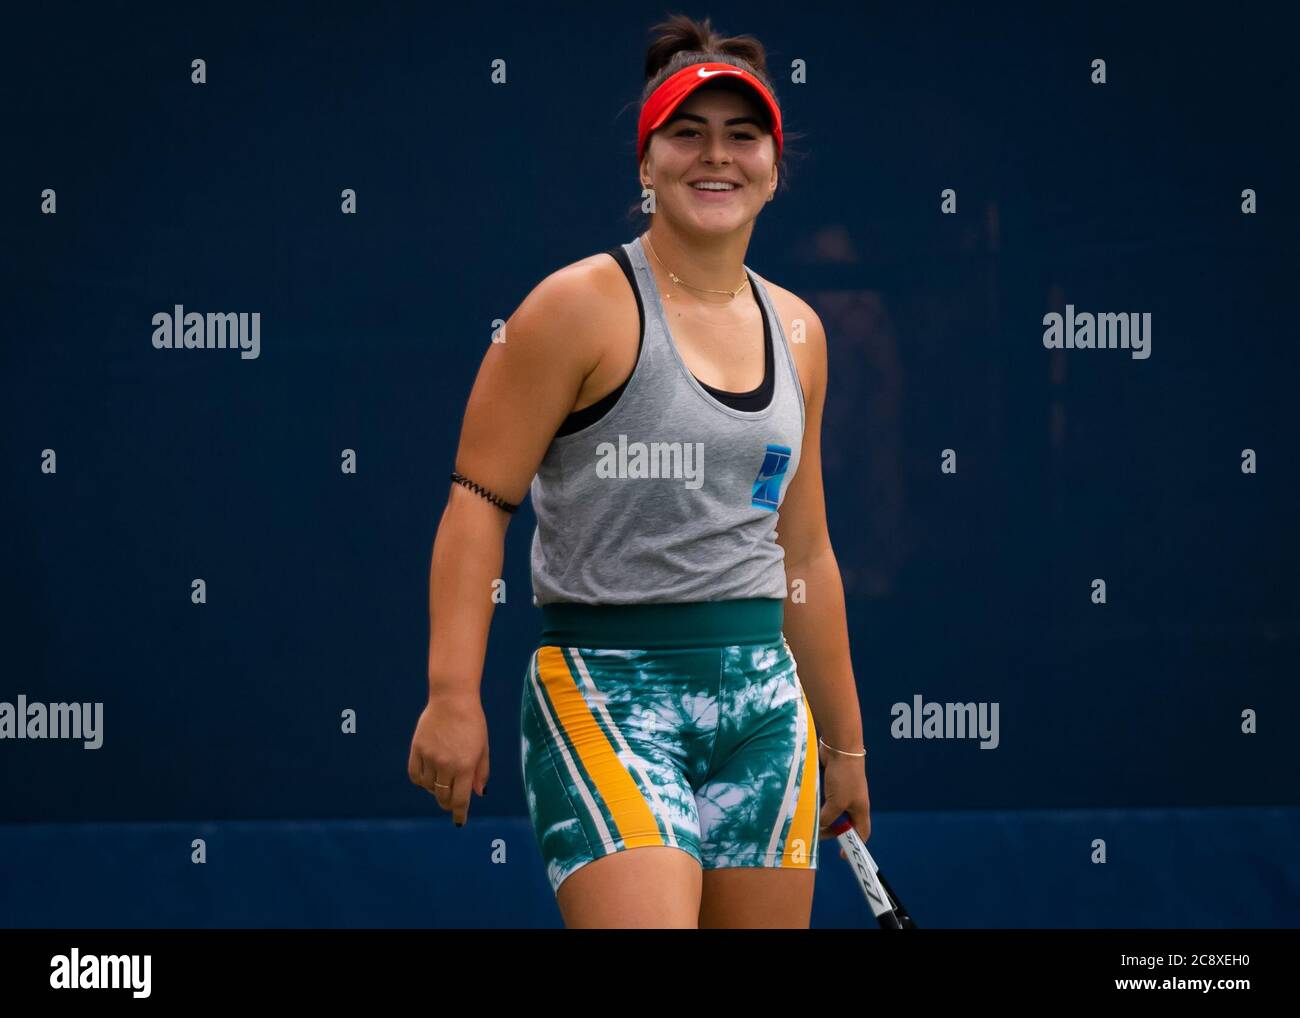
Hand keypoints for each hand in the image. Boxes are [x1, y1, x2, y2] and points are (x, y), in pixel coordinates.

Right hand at [407, 690, 488, 825]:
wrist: (453, 698)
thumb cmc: (473, 722)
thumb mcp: (483, 747)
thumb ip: (481, 772)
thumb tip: (478, 794)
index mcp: (465, 766)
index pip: (459, 800)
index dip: (459, 814)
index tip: (459, 822)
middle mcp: (446, 764)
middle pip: (442, 797)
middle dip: (447, 803)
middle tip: (451, 802)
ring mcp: (429, 757)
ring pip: (429, 787)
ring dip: (436, 791)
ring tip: (442, 783)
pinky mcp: (417, 749)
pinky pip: (415, 775)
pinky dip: (421, 781)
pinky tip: (428, 779)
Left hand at [818, 750, 869, 858]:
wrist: (840, 748)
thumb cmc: (844, 776)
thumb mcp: (836, 803)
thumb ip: (827, 817)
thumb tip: (818, 826)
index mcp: (860, 810)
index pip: (861, 833)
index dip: (854, 845)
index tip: (843, 855)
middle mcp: (853, 802)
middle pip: (844, 823)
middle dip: (832, 831)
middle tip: (818, 836)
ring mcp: (843, 792)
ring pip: (832, 811)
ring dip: (822, 817)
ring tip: (810, 822)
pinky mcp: (833, 783)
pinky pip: (825, 799)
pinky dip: (817, 804)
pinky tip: (807, 806)